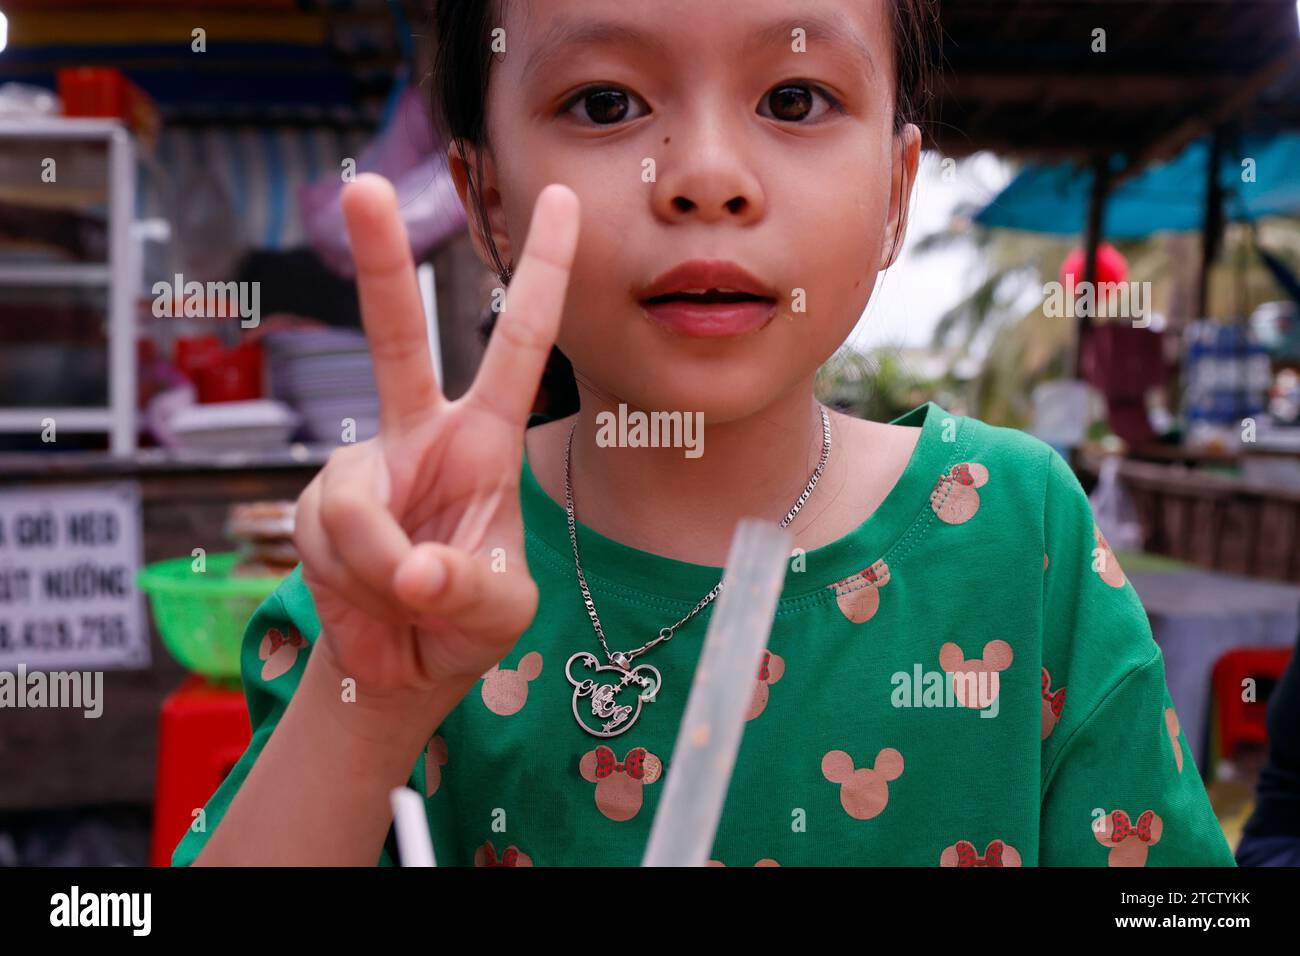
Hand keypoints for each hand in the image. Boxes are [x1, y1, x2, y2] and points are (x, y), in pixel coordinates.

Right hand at [293, 173, 579, 698]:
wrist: (407, 665)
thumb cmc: (472, 619)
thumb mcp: (499, 610)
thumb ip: (466, 587)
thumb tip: (411, 569)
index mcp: (484, 440)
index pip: (519, 344)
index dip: (542, 272)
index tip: (559, 198)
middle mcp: (418, 436)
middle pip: (394, 338)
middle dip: (379, 263)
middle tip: (366, 187)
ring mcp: (362, 470)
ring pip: (356, 506)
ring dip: (383, 572)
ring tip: (406, 603)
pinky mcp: (316, 509)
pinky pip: (327, 542)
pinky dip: (354, 589)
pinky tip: (369, 604)